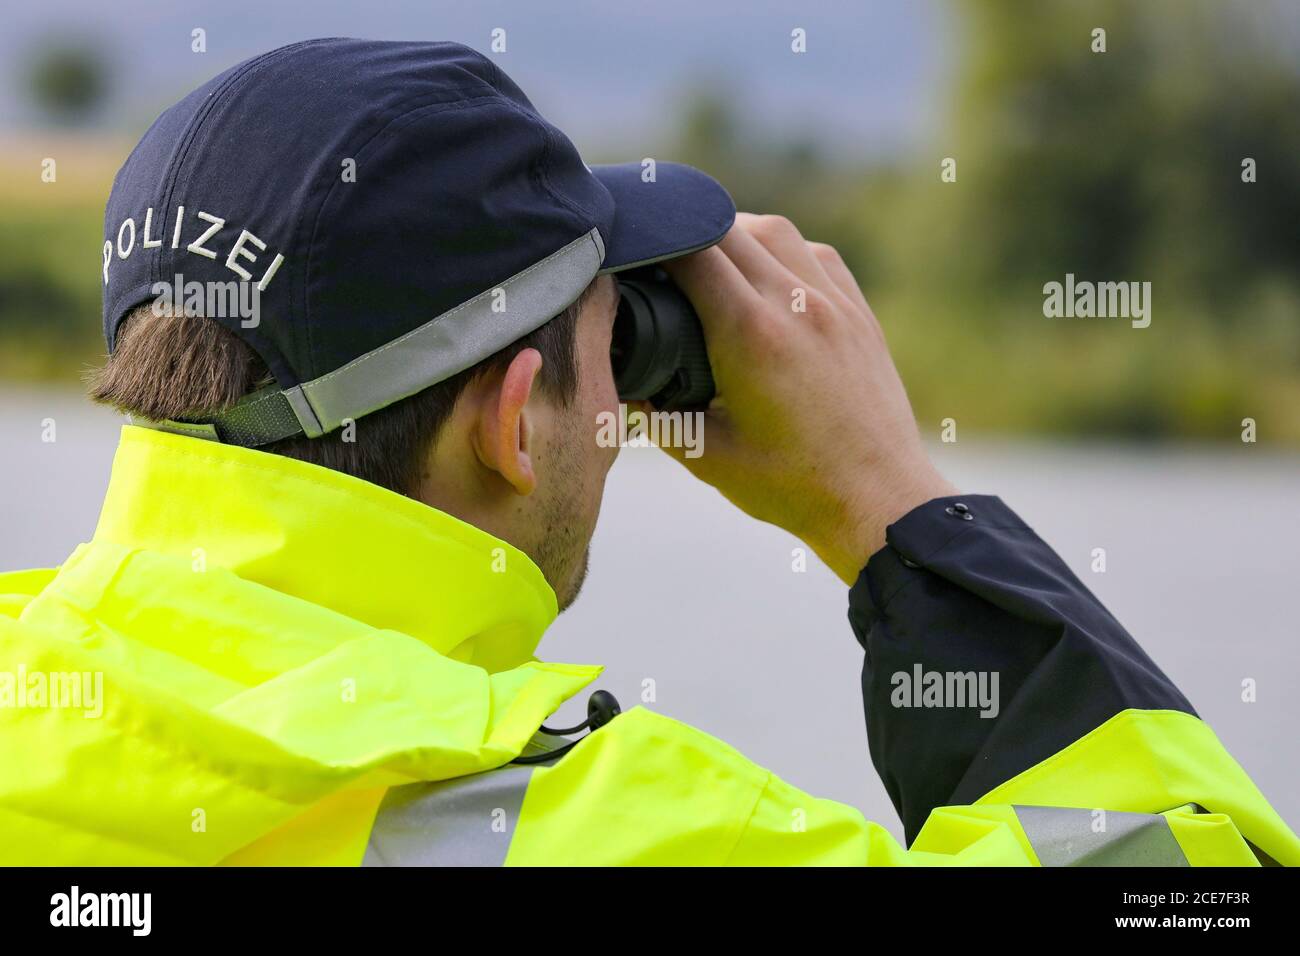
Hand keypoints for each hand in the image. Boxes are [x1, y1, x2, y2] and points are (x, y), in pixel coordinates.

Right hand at [660, 213, 956, 583]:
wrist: (878, 500)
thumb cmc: (792, 486)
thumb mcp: (706, 456)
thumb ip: (655, 415)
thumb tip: (622, 386)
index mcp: (750, 335)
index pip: (692, 252)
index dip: (655, 244)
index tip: (633, 254)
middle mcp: (796, 304)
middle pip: (729, 228)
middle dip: (687, 232)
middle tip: (662, 256)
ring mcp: (834, 304)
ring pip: (776, 231)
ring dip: (735, 233)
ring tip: (710, 260)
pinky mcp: (859, 313)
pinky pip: (816, 254)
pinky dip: (782, 250)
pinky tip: (766, 276)